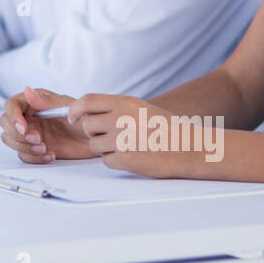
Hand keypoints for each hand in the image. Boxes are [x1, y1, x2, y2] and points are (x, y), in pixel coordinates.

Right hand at [0, 87, 92, 162]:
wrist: (95, 139)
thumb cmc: (84, 118)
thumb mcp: (67, 106)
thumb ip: (46, 101)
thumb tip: (27, 91)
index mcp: (33, 101)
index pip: (11, 105)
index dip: (13, 117)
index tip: (24, 128)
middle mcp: (28, 116)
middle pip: (5, 124)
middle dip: (17, 134)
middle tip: (37, 139)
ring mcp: (29, 133)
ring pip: (10, 140)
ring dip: (24, 146)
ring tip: (44, 147)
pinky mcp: (33, 149)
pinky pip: (23, 155)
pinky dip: (34, 158)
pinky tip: (50, 155)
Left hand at [68, 94, 203, 176]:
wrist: (191, 148)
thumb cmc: (167, 129)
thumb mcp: (141, 108)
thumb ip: (115, 108)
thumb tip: (86, 113)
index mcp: (126, 103)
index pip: (87, 101)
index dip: (75, 110)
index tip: (72, 118)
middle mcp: (122, 118)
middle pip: (87, 125)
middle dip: (93, 133)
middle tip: (108, 137)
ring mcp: (124, 139)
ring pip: (94, 145)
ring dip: (104, 149)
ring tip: (126, 147)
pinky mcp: (127, 159)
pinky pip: (106, 161)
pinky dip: (115, 161)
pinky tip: (133, 157)